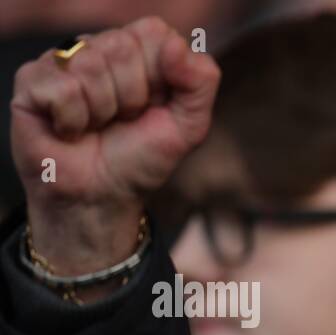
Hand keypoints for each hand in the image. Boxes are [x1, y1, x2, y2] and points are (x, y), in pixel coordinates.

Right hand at [11, 17, 219, 274]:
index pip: (154, 32)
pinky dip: (74, 121)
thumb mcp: (189, 126)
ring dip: (103, 111)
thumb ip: (200, 82)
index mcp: (138, 51)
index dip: (160, 74)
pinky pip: (62, 88)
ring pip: (91, 66)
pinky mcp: (31, 81)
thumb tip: (177, 45)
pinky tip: (70, 130)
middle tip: (123, 121)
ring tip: (96, 127)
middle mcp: (98, 48)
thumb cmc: (141, 158)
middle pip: (121, 46)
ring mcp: (62, 62)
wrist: (102, 197)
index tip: (154, 106)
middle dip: (132, 96)